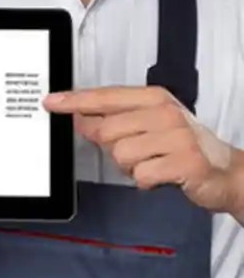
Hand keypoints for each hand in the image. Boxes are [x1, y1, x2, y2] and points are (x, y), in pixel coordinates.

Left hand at [44, 86, 241, 213]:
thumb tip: (79, 118)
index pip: (104, 96)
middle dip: (110, 147)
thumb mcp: (151, 123)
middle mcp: (165, 113)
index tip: (51, 102)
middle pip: (106, 130)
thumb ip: (116, 118)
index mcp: (154, 98)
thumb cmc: (182, 145)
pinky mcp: (184, 163)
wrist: (226, 171)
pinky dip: (145, 181)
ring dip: (130, 166)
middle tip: (134, 151)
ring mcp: (177, 137)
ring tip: (151, 162)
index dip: (74, 101)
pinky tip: (161, 175)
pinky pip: (141, 175)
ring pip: (120, 154)